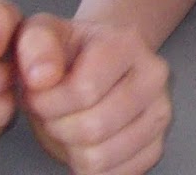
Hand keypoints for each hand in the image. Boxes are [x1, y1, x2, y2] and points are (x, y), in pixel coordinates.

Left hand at [16, 13, 171, 173]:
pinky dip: (90, 168)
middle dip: (58, 126)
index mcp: (127, 42)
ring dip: (71, 149)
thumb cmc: (65, 52)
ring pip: (101, 157)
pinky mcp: (156, 144)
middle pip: (93, 128)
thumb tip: (43, 77)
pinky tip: (85, 143)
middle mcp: (154, 75)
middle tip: (54, 111)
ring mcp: (160, 111)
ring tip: (70, 124)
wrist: (91, 63)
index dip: (48, 102)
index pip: (85, 90)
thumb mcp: (40, 33)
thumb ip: (36, 44)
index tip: (39, 95)